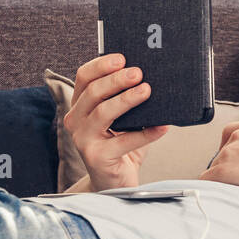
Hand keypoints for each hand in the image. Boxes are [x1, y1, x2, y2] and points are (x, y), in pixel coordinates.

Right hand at [64, 53, 169, 191]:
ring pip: (103, 113)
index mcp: (80, 106)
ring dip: (126, 99)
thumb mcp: (121, 119)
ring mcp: (83, 140)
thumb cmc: (121, 145)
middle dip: (116, 80)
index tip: (122, 58)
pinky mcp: (97, 158)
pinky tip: (163, 126)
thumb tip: (150, 79)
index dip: (101, 65)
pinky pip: (124, 141)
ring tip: (147, 90)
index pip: (84, 78)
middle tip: (138, 72)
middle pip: (92, 93)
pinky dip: (146, 133)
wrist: (116, 181)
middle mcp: (76, 121)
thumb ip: (126, 100)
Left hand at [198, 118, 238, 196]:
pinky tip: (215, 194)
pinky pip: (206, 178)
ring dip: (223, 176)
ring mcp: (231, 151)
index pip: (236, 130)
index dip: (234, 144)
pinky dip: (209, 186)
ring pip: (216, 164)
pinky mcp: (223, 168)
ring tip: (234, 188)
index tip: (238, 156)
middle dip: (229, 161)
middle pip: (224, 147)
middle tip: (238, 176)